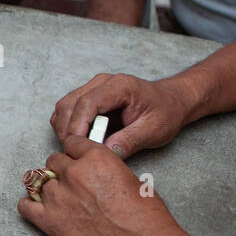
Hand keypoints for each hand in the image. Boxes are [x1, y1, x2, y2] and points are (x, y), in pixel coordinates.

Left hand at [15, 135, 195, 235]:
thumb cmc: (148, 220)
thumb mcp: (132, 181)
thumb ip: (107, 170)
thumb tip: (96, 173)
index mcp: (97, 158)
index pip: (72, 143)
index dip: (75, 153)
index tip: (77, 160)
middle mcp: (74, 173)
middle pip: (53, 161)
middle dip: (62, 171)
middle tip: (73, 185)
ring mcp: (59, 197)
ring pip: (39, 182)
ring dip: (49, 189)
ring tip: (61, 200)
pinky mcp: (49, 222)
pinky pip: (25, 206)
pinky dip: (31, 207)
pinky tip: (41, 211)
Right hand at [50, 73, 192, 157]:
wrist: (170, 102)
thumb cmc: (165, 113)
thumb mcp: (155, 130)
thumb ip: (131, 140)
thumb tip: (105, 152)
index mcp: (120, 86)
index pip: (87, 102)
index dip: (78, 125)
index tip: (77, 146)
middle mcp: (102, 83)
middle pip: (70, 104)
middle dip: (68, 130)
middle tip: (76, 152)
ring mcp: (93, 88)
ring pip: (64, 107)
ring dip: (65, 129)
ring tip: (79, 147)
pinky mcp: (88, 97)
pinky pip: (68, 110)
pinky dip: (67, 126)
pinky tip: (81, 140)